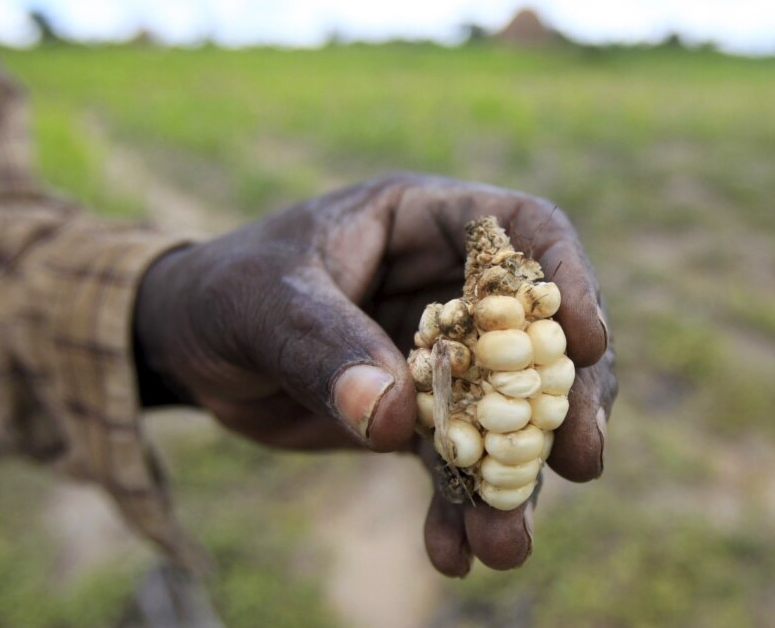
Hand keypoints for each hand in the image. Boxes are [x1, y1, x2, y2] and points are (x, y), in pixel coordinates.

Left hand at [134, 174, 615, 574]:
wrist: (184, 345)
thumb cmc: (221, 292)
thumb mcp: (261, 303)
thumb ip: (322, 348)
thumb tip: (393, 421)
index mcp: (424, 222)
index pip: (525, 230)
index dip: (569, 278)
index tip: (590, 341)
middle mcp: (447, 285)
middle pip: (538, 334)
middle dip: (566, 401)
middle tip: (582, 462)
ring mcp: (440, 354)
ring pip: (508, 412)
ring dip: (515, 480)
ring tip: (505, 546)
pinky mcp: (417, 414)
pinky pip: (457, 460)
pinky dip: (459, 507)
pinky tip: (452, 553)